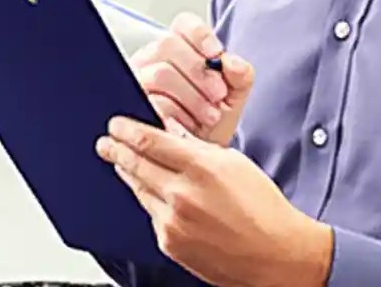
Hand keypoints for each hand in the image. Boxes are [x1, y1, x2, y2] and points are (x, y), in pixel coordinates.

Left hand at [97, 116, 332, 286]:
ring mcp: (172, 223)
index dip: (126, 131)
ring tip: (120, 163)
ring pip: (139, 190)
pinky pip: (151, 215)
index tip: (116, 124)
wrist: (275, 255)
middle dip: (116, 150)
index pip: (149, 142)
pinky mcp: (169, 244)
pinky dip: (149, 200)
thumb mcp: (234, 163)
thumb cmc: (262, 208)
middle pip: (135, 165)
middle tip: (104, 142)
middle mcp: (181, 195)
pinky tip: (151, 193)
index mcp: (200, 168)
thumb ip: (198, 147)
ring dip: (128, 173)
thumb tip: (171, 132)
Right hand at [130, 13, 253, 146]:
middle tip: (219, 95)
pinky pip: (150, 102)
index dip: (200, 35)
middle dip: (198, 71)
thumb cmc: (212, 119)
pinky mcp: (131, 105)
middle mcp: (154, 58)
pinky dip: (176, 114)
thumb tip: (232, 62)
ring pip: (160, 73)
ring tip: (210, 116)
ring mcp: (138, 80)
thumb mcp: (234, 97)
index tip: (216, 54)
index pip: (184, 24)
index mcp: (180, 47)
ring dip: (190, 95)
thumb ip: (240, 75)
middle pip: (168, 44)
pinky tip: (190, 126)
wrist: (198, 156)